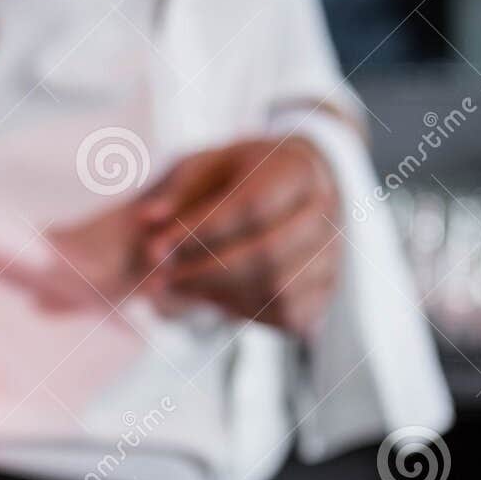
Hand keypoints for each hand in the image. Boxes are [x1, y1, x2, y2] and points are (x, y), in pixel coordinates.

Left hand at [132, 135, 342, 336]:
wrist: (299, 187)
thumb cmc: (245, 174)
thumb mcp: (210, 164)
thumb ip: (179, 190)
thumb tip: (148, 220)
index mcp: (298, 169)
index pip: (253, 205)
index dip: (201, 231)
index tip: (155, 247)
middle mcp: (326, 212)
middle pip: (269, 253)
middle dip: (206, 272)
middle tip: (159, 278)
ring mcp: (332, 253)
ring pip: (279, 290)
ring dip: (220, 295)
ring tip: (180, 286)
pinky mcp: (326, 289)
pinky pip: (288, 315)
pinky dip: (243, 312)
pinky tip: (211, 296)